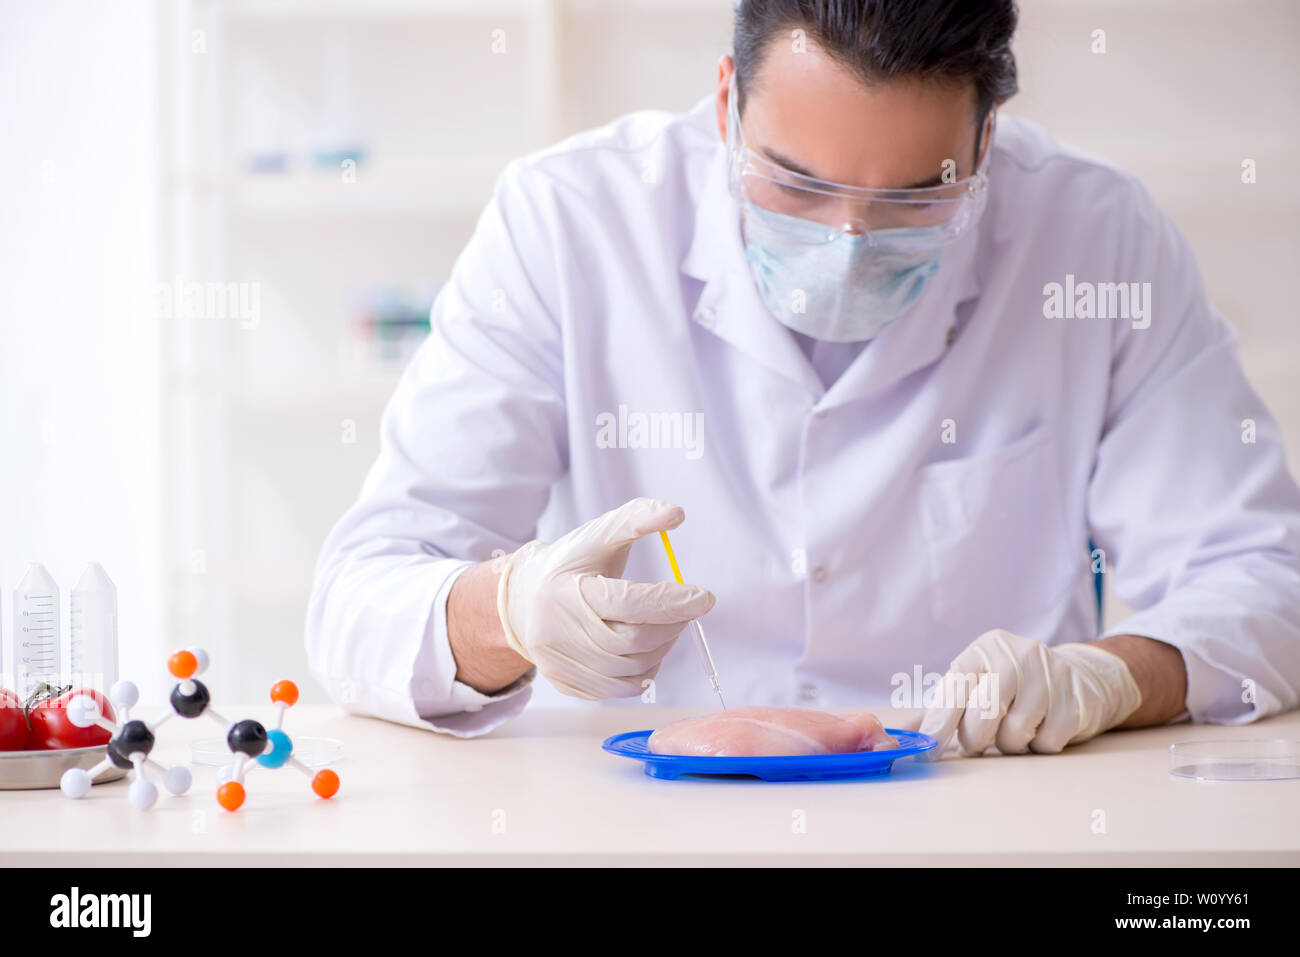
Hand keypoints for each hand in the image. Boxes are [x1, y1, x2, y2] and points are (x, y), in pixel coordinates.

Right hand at [496, 497, 714, 698]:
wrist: (523, 598)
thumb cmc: (570, 563)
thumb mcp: (598, 534)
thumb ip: (636, 519)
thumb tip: (676, 513)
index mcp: (563, 590)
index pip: (626, 603)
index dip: (670, 602)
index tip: (705, 597)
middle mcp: (555, 631)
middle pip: (629, 642)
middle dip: (670, 627)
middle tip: (688, 611)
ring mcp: (558, 662)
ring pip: (627, 670)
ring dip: (662, 650)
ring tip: (670, 627)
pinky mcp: (565, 683)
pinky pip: (617, 689)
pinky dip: (644, 673)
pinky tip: (650, 651)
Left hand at [917, 629, 1142, 756]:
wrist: (1078, 677)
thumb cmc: (1013, 686)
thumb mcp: (978, 683)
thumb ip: (943, 706)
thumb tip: (904, 734)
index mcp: (985, 649)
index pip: (956, 684)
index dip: (940, 720)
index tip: (928, 749)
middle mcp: (1018, 655)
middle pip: (984, 712)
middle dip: (975, 738)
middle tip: (977, 741)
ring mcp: (1050, 675)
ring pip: (1014, 732)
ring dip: (1009, 743)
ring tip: (1015, 728)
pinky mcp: (1076, 700)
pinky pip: (1046, 742)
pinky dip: (1039, 745)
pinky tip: (1043, 727)